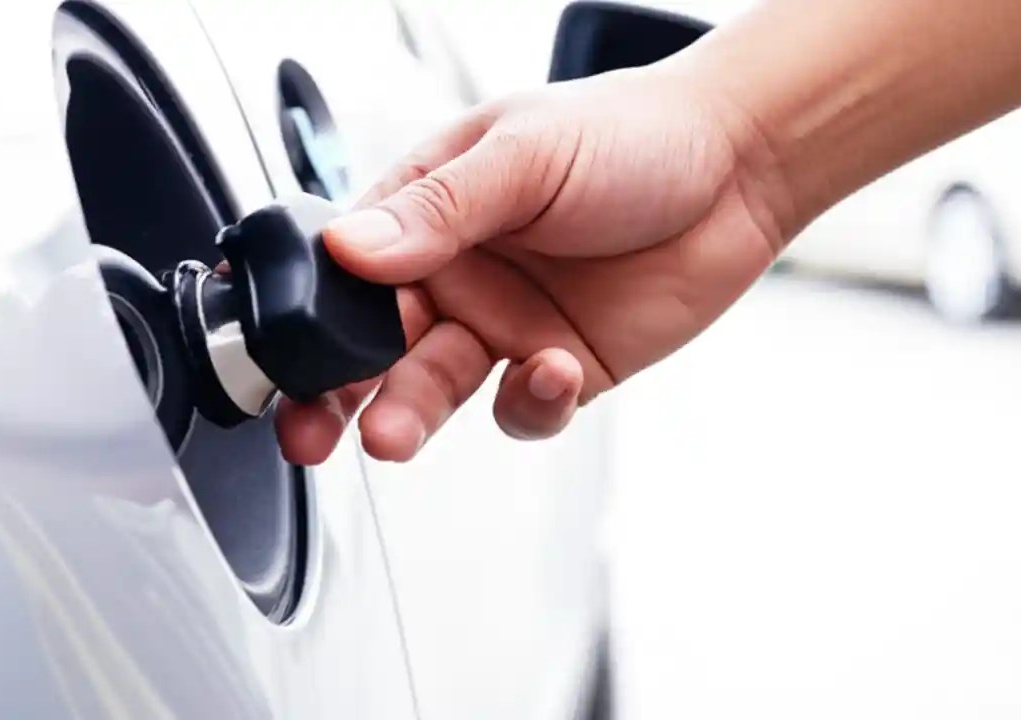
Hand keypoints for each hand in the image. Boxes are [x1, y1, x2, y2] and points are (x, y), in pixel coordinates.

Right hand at [275, 62, 791, 464]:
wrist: (737, 167)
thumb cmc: (630, 134)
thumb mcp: (525, 154)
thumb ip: (439, 208)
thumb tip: (350, 250)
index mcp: (427, 209)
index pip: (343, 272)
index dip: (309, 321)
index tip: (282, 361)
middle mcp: (457, 273)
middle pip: (374, 346)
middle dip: (336, 394)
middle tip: (314, 431)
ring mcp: (506, 323)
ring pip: (436, 388)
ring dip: (410, 413)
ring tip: (393, 432)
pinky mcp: (561, 367)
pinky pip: (525, 408)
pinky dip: (530, 403)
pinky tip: (551, 370)